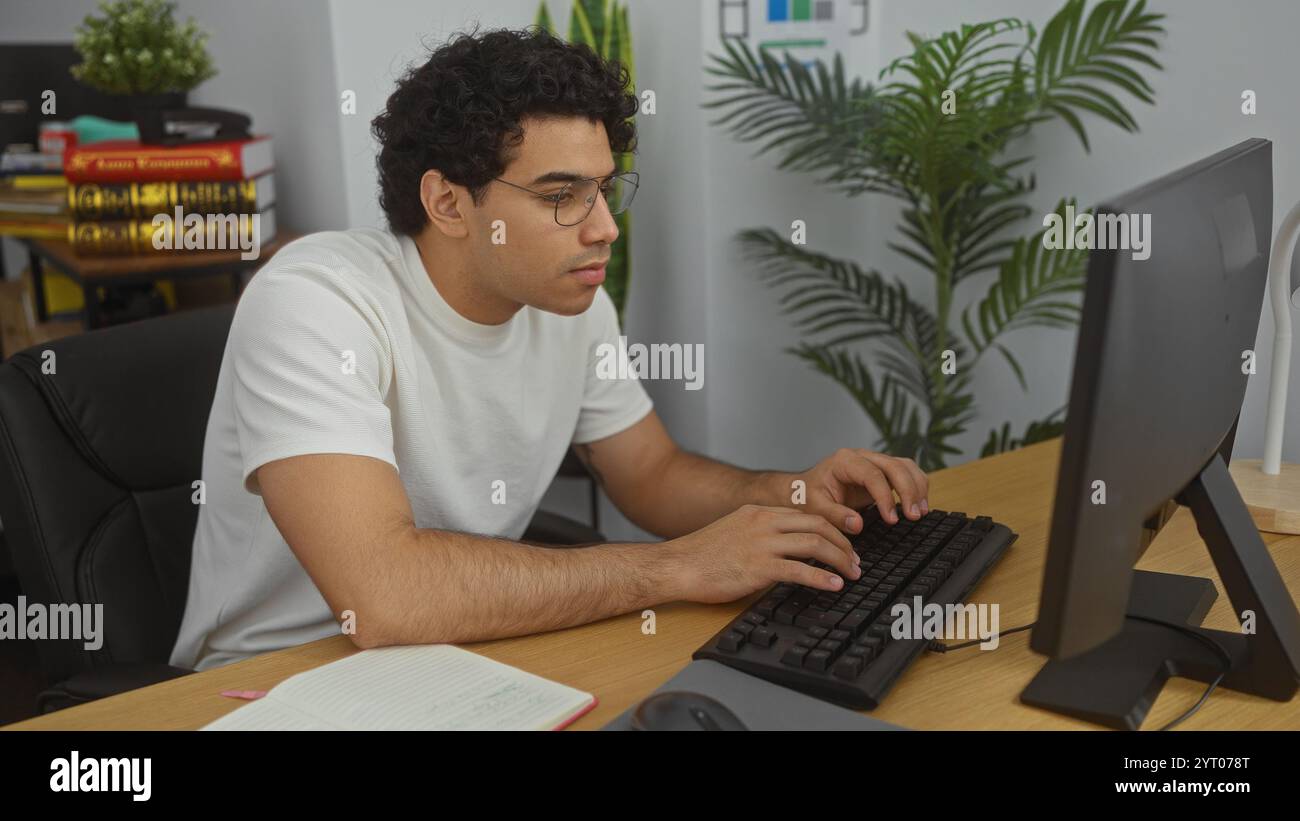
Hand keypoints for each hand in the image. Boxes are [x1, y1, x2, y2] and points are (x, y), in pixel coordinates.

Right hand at [666, 504, 862, 603]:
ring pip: (815, 544)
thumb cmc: (701, 555)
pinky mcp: (758, 567)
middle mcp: (763, 523)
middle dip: (844, 543)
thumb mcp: (733, 531)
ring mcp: (761, 544)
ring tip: (852, 574)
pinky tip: (834, 586)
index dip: (832, 529)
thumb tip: (784, 549)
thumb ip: (759, 535)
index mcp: (758, 513)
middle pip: (818, 525)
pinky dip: (822, 578)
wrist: (677, 565)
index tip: (844, 545)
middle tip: (856, 561)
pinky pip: (800, 570)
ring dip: (840, 560)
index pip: (807, 514)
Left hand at [790, 448, 928, 533]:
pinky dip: (917, 486)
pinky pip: (907, 472)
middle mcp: (863, 457)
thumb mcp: (814, 507)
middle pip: (895, 466)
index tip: (892, 519)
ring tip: (920, 512)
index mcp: (844, 461)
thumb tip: (857, 525)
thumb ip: (834, 515)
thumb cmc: (808, 495)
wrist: (805, 488)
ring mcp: (875, 462)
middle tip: (914, 516)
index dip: (885, 496)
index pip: (872, 474)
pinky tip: (919, 505)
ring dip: (917, 487)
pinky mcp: (883, 472)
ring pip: (906, 466)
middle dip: (908, 490)